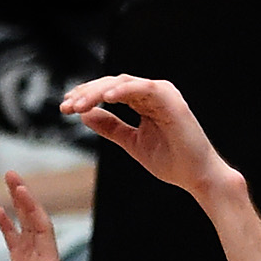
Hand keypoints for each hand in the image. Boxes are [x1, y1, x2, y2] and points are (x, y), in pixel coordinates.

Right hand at [0, 169, 81, 260]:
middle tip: (10, 174)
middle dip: (23, 198)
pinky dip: (8, 232)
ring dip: (16, 211)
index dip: (31, 207)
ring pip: (24, 234)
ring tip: (5, 189)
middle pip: (33, 224)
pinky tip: (0, 217)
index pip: (41, 230)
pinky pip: (15, 250)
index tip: (20, 186)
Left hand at [57, 75, 236, 199]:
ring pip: (123, 83)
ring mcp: (163, 94)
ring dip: (98, 93)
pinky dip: (123, 91)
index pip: (109, 92)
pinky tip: (105, 99)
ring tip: (78, 105)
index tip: (65, 108)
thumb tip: (84, 115)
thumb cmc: (169, 160)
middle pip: (112, 84)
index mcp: (144, 102)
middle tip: (65, 106)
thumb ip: (110, 127)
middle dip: (86, 94)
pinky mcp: (171, 100)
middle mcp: (152, 93)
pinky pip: (143, 89)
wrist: (196, 176)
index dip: (86, 97)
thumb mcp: (131, 142)